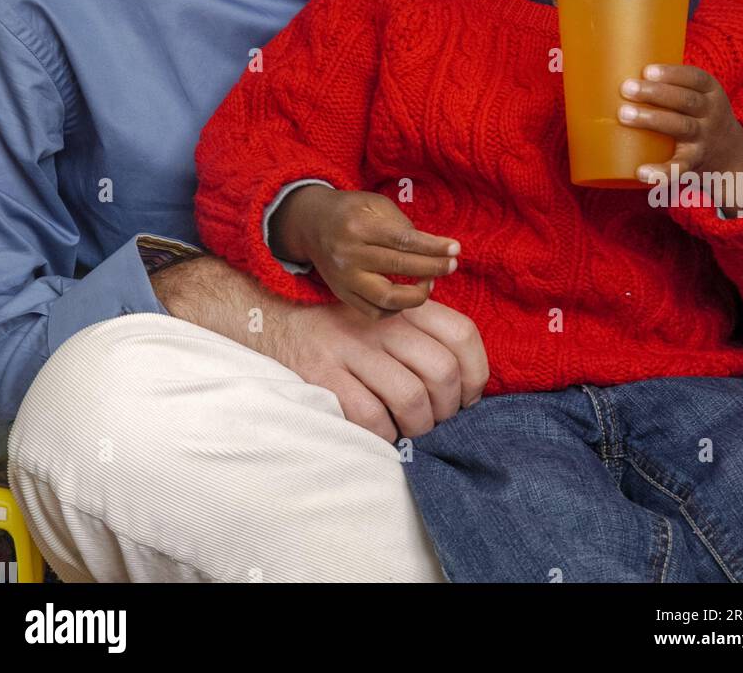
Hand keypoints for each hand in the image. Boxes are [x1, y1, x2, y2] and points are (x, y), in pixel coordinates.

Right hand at [152, 254, 488, 439]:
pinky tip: (378, 430)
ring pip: (413, 400)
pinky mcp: (323, 377)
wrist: (266, 316)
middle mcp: (378, 324)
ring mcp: (350, 350)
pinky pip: (373, 420)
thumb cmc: (336, 327)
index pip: (461, 333)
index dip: (475, 372)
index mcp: (398, 307)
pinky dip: (384, 435)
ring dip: (419, 426)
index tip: (467, 395)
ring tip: (409, 427)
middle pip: (442, 372)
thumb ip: (419, 334)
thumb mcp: (379, 315)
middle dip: (448, 408)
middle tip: (435, 417)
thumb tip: (464, 382)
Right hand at [272, 185, 460, 319]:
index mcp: (358, 226)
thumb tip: (432, 249)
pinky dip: (396, 308)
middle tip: (451, 265)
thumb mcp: (375, 204)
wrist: (311, 224)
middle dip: (431, 268)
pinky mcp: (341, 295)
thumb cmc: (351, 211)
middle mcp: (349, 254)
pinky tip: (408, 295)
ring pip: (386, 298)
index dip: (433, 246)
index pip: (403, 240)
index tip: (456, 249)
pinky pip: (374, 312)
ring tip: (429, 283)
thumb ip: (402, 225)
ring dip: (416, 296)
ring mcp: (344, 278)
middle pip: (398, 268)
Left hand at [617, 64, 742, 208]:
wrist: (729, 154)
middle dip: (657, 93)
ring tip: (624, 114)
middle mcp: (711, 114)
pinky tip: (641, 171)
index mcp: (710, 92)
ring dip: (653, 120)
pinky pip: (680, 167)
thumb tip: (610, 68)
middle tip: (626, 88)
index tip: (647, 70)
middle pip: (686, 101)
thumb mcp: (695, 95)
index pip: (696, 78)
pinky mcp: (695, 163)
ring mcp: (704, 139)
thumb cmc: (696, 114)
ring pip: (682, 127)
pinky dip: (662, 172)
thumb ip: (665, 84)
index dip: (672, 73)